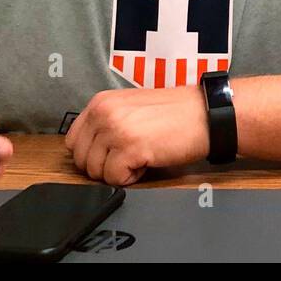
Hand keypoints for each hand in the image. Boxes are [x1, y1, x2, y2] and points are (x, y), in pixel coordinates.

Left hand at [65, 86, 209, 185]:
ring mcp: (115, 130)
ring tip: (141, 156)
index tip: (112, 153)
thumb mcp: (131, 107)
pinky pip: (114, 179)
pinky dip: (131, 178)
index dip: (93, 154)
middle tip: (130, 156)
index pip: (74, 141)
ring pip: (96, 172)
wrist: (205, 115)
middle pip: (82, 160)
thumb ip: (107, 121)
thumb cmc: (176, 113)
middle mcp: (104, 113)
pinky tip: (147, 161)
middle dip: (104, 166)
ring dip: (118, 172)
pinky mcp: (129, 148)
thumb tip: (90, 149)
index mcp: (101, 102)